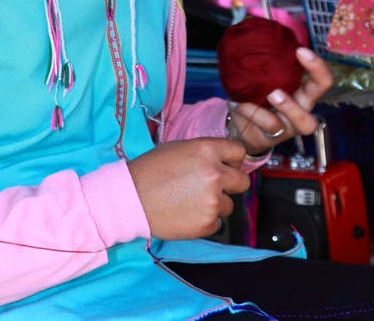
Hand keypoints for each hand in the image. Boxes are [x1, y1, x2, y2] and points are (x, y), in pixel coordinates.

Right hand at [127, 138, 249, 239]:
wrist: (130, 197)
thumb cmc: (150, 169)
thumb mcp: (179, 148)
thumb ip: (205, 154)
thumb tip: (223, 162)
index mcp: (207, 149)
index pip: (239, 152)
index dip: (232, 160)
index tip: (226, 166)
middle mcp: (215, 173)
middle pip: (243, 182)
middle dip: (231, 184)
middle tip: (213, 187)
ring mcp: (212, 200)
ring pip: (228, 204)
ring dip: (215, 204)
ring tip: (190, 201)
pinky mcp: (207, 224)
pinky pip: (216, 222)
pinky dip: (204, 220)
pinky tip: (186, 213)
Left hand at [226, 46, 332, 154]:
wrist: (241, 127)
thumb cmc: (254, 97)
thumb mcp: (259, 79)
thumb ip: (261, 62)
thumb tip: (254, 27)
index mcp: (301, 91)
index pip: (320, 79)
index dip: (317, 66)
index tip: (300, 50)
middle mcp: (301, 108)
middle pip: (320, 98)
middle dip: (314, 79)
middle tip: (297, 65)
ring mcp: (290, 125)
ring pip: (303, 122)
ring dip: (287, 105)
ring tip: (271, 94)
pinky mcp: (275, 137)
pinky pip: (268, 125)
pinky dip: (253, 112)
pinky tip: (238, 103)